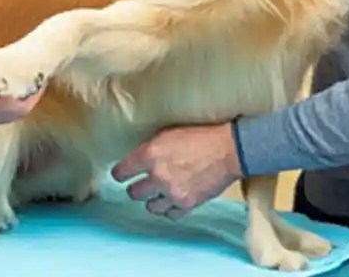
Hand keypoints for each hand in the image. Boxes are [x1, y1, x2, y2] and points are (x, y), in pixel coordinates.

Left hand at [110, 122, 242, 218]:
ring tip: (159, 193)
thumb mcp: (168, 134)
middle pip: (133, 193)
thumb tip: (137, 160)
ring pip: (150, 206)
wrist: (229, 149)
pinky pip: (170, 214)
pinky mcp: (187, 204)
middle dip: (136, 188)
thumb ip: (150, 149)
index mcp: (150, 154)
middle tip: (141, 184)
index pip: (121, 172)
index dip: (120, 173)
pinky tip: (172, 200)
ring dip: (153, 200)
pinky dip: (170, 208)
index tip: (121, 175)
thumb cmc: (200, 136)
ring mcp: (172, 192)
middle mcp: (158, 175)